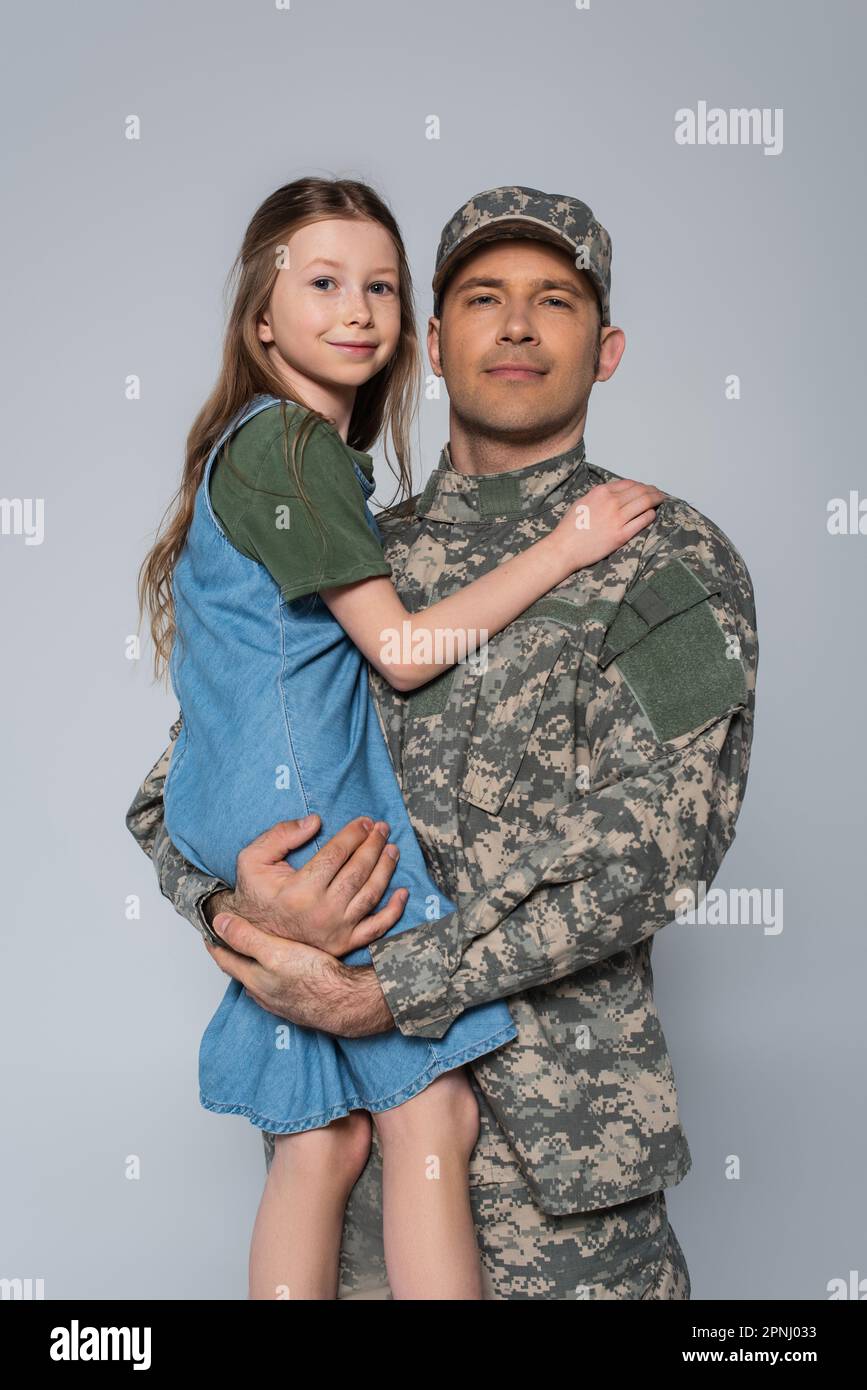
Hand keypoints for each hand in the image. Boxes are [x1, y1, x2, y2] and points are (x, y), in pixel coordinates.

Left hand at [203, 915, 393, 1035]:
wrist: (347, 1003)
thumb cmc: (314, 978)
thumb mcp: (275, 952)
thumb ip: (246, 938)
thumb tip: (218, 923)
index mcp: (254, 980)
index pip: (225, 959)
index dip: (215, 943)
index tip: (208, 933)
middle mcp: (264, 994)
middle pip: (241, 970)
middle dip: (233, 954)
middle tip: (228, 939)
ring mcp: (281, 1002)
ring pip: (259, 980)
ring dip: (253, 966)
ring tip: (254, 952)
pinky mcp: (298, 1003)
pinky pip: (277, 987)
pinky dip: (273, 975)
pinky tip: (284, 970)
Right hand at [207, 814, 408, 955]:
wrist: (253, 936)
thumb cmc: (254, 894)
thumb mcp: (251, 859)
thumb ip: (280, 835)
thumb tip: (315, 822)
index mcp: (299, 891)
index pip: (337, 854)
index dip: (354, 834)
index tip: (364, 821)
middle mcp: (322, 912)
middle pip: (358, 871)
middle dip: (374, 845)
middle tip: (382, 828)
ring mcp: (336, 931)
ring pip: (371, 895)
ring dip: (386, 869)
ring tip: (392, 849)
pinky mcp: (345, 944)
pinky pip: (377, 928)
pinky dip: (394, 910)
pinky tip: (403, 892)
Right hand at [550, 478, 667, 571]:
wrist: (564, 548)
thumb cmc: (570, 527)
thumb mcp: (582, 502)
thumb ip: (599, 496)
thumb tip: (615, 493)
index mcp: (601, 492)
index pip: (628, 483)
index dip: (640, 485)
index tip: (646, 489)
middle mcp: (611, 502)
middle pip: (640, 491)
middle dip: (653, 491)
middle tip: (659, 494)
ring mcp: (617, 518)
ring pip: (645, 503)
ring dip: (656, 500)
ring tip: (661, 501)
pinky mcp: (621, 534)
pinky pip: (643, 520)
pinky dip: (651, 515)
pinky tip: (652, 514)